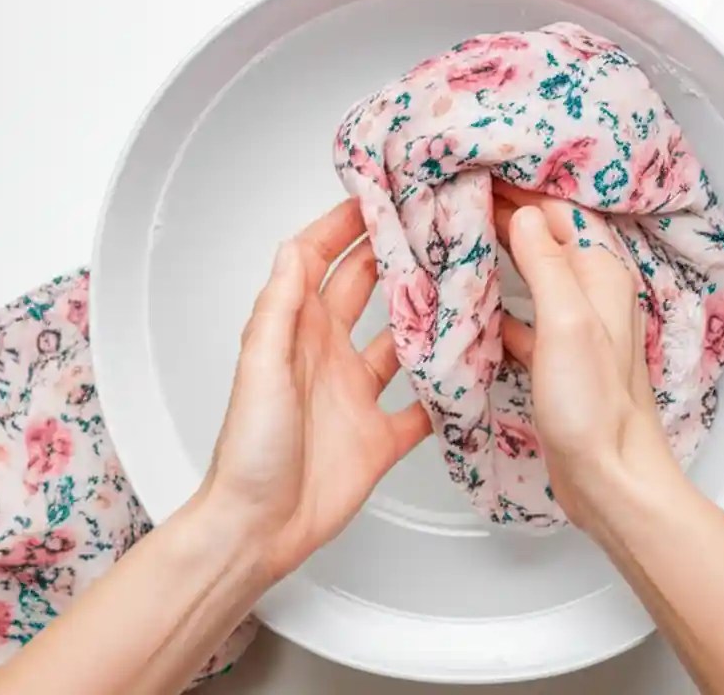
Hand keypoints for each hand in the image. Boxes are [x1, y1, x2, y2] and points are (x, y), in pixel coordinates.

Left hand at [202, 199, 430, 579]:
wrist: (259, 529)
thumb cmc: (250, 451)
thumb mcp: (261, 368)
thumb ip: (280, 308)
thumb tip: (294, 248)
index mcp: (297, 333)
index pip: (321, 261)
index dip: (345, 226)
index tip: (379, 194)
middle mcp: (329, 355)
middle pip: (368, 290)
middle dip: (397, 255)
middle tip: (435, 225)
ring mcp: (357, 395)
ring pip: (404, 342)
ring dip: (430, 316)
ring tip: (465, 285)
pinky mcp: (381, 435)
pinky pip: (423, 405)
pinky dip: (447, 388)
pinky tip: (473, 369)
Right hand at [494, 183, 679, 536]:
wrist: (609, 477)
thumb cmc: (595, 407)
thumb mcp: (567, 324)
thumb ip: (548, 264)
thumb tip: (529, 213)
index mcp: (602, 277)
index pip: (561, 210)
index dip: (523, 185)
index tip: (480, 166)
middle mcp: (594, 295)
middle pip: (550, 236)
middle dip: (512, 211)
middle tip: (462, 190)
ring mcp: (578, 328)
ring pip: (537, 274)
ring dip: (505, 252)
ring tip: (463, 231)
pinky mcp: (559, 360)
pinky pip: (527, 317)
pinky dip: (502, 303)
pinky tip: (476, 303)